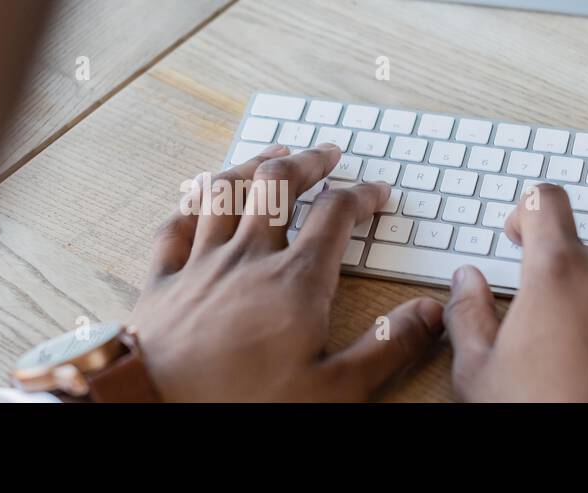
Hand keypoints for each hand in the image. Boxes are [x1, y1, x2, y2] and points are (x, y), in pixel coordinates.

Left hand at [130, 143, 445, 401]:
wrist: (158, 412)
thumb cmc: (243, 405)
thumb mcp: (332, 391)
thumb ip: (384, 349)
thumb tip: (429, 314)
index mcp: (294, 282)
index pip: (336, 216)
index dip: (361, 196)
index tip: (376, 192)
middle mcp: (246, 259)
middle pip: (278, 186)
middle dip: (306, 163)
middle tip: (326, 153)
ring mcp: (199, 266)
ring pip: (224, 193)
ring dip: (250, 166)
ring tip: (270, 155)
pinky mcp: (161, 283)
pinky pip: (174, 226)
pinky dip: (190, 205)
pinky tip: (199, 200)